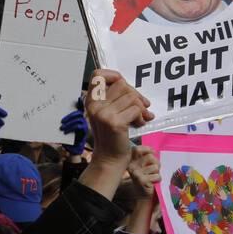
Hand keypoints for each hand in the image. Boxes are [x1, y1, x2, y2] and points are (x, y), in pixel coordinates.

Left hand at [59, 99, 88, 156]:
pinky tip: (65, 132)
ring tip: (61, 128)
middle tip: (61, 121)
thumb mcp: (66, 128)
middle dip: (69, 116)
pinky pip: (77, 126)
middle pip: (78, 113)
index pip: (80, 109)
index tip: (78, 97)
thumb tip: (58, 119)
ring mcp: (84, 124)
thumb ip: (65, 122)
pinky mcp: (84, 130)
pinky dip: (70, 128)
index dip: (80, 103)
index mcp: (78, 118)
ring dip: (68, 123)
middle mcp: (83, 119)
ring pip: (77, 119)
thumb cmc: (69, 136)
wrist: (73, 147)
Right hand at [80, 70, 152, 198]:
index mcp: (91, 101)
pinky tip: (139, 123)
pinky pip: (136, 109)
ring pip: (132, 96)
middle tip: (140, 107)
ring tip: (139, 118)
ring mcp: (103, 114)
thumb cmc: (112, 136)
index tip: (123, 84)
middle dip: (135, 95)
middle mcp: (94, 106)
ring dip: (140, 107)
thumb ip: (115, 98)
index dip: (113, 75)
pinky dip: (141, 116)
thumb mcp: (108, 113)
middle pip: (122, 84)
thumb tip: (132, 88)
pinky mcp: (114, 122)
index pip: (98, 74)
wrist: (110, 159)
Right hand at [127, 145, 160, 194]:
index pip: (138, 149)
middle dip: (156, 162)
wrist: (142, 194)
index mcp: (131, 161)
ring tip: (152, 176)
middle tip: (154, 169)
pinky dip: (158, 179)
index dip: (148, 149)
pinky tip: (152, 182)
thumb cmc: (146, 177)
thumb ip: (146, 157)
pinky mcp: (142, 180)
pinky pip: (157, 176)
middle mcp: (132, 166)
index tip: (152, 153)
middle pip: (150, 157)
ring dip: (157, 172)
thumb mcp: (144, 165)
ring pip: (155, 167)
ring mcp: (136, 173)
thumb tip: (153, 151)